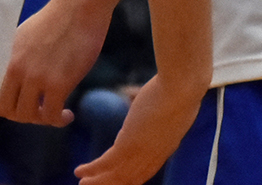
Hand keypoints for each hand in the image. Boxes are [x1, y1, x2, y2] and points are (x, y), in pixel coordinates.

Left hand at [0, 0, 110, 126]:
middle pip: (7, 110)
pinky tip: (67, 115)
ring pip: (28, 116)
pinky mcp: (58, 83)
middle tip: (39, 111)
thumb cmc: (57, 17)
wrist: (81, 6)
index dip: (6, 106)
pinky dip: (58, 120)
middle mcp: (15, 71)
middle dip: (23, 115)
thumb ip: (15, 59)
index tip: (22, 105)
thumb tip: (14, 78)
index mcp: (5, 59)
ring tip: (55, 113)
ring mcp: (36, 78)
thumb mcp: (23, 37)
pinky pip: (51, 114)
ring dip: (42, 120)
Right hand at [74, 73, 203, 184]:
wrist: (182, 87)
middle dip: (110, 184)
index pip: (146, 171)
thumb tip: (155, 98)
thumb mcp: (172, 106)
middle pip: (129, 179)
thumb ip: (163, 111)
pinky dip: (92, 170)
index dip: (131, 178)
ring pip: (115, 176)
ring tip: (82, 184)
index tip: (119, 181)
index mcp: (166, 148)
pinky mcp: (129, 144)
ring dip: (97, 181)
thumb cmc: (182, 88)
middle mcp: (153, 156)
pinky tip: (79, 170)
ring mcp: (141, 152)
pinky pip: (106, 164)